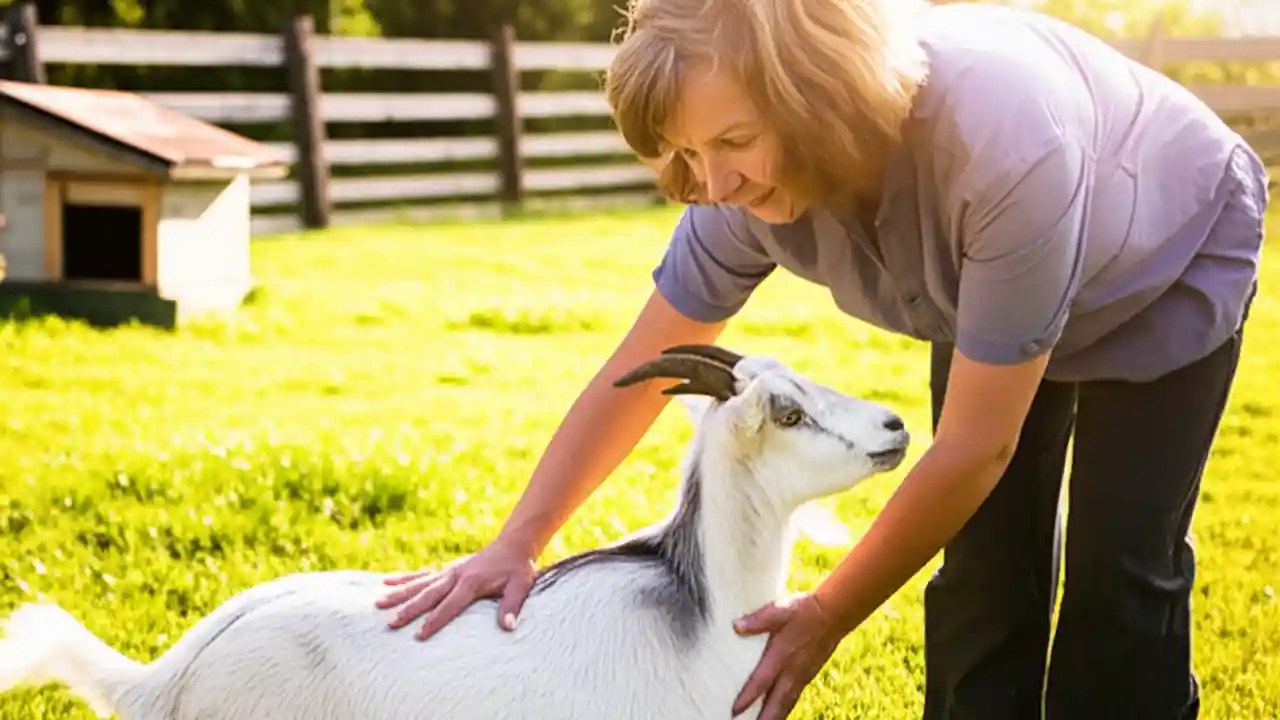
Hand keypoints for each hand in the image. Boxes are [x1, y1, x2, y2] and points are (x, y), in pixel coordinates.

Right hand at [375, 540, 535, 640]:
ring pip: (419, 584)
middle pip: (428, 595)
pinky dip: (404, 579)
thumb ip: (512, 606)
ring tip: (378, 603)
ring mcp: (448, 571)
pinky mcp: (446, 569)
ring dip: (399, 594)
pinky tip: (386, 582)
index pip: (450, 605)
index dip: (435, 621)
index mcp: (471, 582)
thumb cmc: (518, 568)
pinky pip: (421, 574)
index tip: (419, 635)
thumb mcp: (521, 586)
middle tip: (390, 623)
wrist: (513, 544)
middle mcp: (455, 575)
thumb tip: (507, 627)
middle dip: (409, 610)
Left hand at [731, 592, 845, 718]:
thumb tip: (737, 626)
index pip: (761, 681)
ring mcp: (802, 675)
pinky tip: (779, 712)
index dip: (747, 697)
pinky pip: (794, 697)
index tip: (735, 710)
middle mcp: (792, 671)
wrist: (833, 614)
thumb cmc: (804, 610)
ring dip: (775, 717)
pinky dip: (785, 708)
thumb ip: (758, 620)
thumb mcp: (779, 610)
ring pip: (786, 703)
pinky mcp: (808, 675)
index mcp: (781, 656)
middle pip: (776, 702)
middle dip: (764, 719)